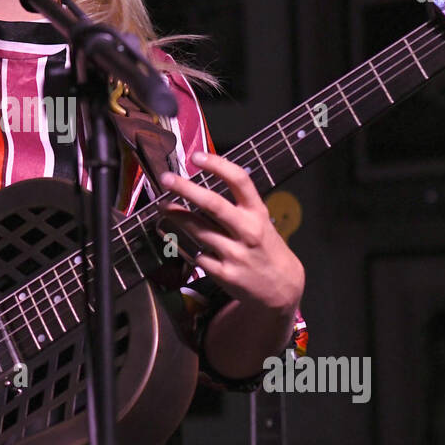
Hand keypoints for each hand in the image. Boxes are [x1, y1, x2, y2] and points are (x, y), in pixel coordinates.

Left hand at [158, 152, 303, 315]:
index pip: (240, 181)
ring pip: (199, 230)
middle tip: (166, 179)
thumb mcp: (261, 221)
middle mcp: (248, 231)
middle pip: (213, 204)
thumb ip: (238, 204)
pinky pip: (195, 255)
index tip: (196, 156)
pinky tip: (169, 235)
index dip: (217, 165)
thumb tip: (203, 183)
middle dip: (186, 189)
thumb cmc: (265, 248)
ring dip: (176, 216)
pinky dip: (180, 244)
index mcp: (258, 213)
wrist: (282, 288)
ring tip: (162, 206)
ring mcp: (236, 254)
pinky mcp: (224, 274)